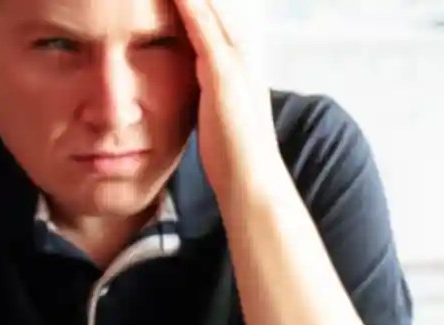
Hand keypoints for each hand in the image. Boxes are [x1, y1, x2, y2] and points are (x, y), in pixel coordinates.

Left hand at [173, 0, 283, 202]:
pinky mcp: (224, 78)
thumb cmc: (234, 159)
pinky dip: (190, 7)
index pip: (221, 18)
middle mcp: (243, 58)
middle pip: (220, 4)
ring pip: (213, 9)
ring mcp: (237, 66)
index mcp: (241, 65)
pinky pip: (203, 31)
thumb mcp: (218, 116)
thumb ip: (209, 93)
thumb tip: (196, 87)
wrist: (254, 186)